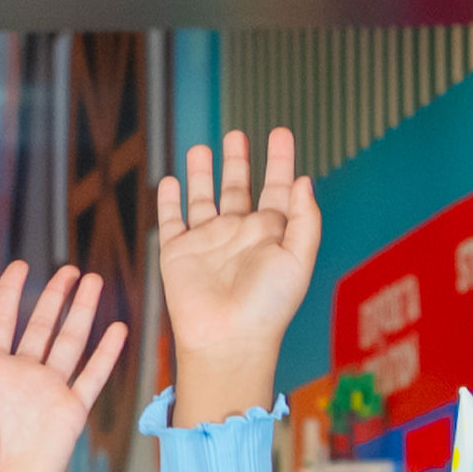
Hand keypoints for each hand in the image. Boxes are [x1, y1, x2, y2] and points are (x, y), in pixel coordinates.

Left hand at [0, 261, 133, 471]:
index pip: (0, 321)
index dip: (10, 293)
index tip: (19, 266)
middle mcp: (21, 375)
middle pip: (41, 325)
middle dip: (54, 296)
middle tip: (68, 269)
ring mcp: (48, 391)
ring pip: (69, 342)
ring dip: (82, 313)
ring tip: (92, 282)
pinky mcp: (71, 411)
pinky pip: (92, 376)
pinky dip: (106, 353)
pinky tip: (117, 329)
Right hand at [152, 131, 322, 422]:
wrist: (227, 338)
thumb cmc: (268, 307)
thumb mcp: (298, 258)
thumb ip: (304, 218)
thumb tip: (303, 179)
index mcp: (269, 234)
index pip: (276, 187)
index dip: (279, 159)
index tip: (280, 132)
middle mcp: (237, 234)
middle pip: (237, 188)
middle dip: (237, 160)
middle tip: (236, 134)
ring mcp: (206, 242)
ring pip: (202, 199)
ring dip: (202, 174)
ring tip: (200, 148)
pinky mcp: (177, 253)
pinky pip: (171, 221)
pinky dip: (168, 201)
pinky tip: (169, 181)